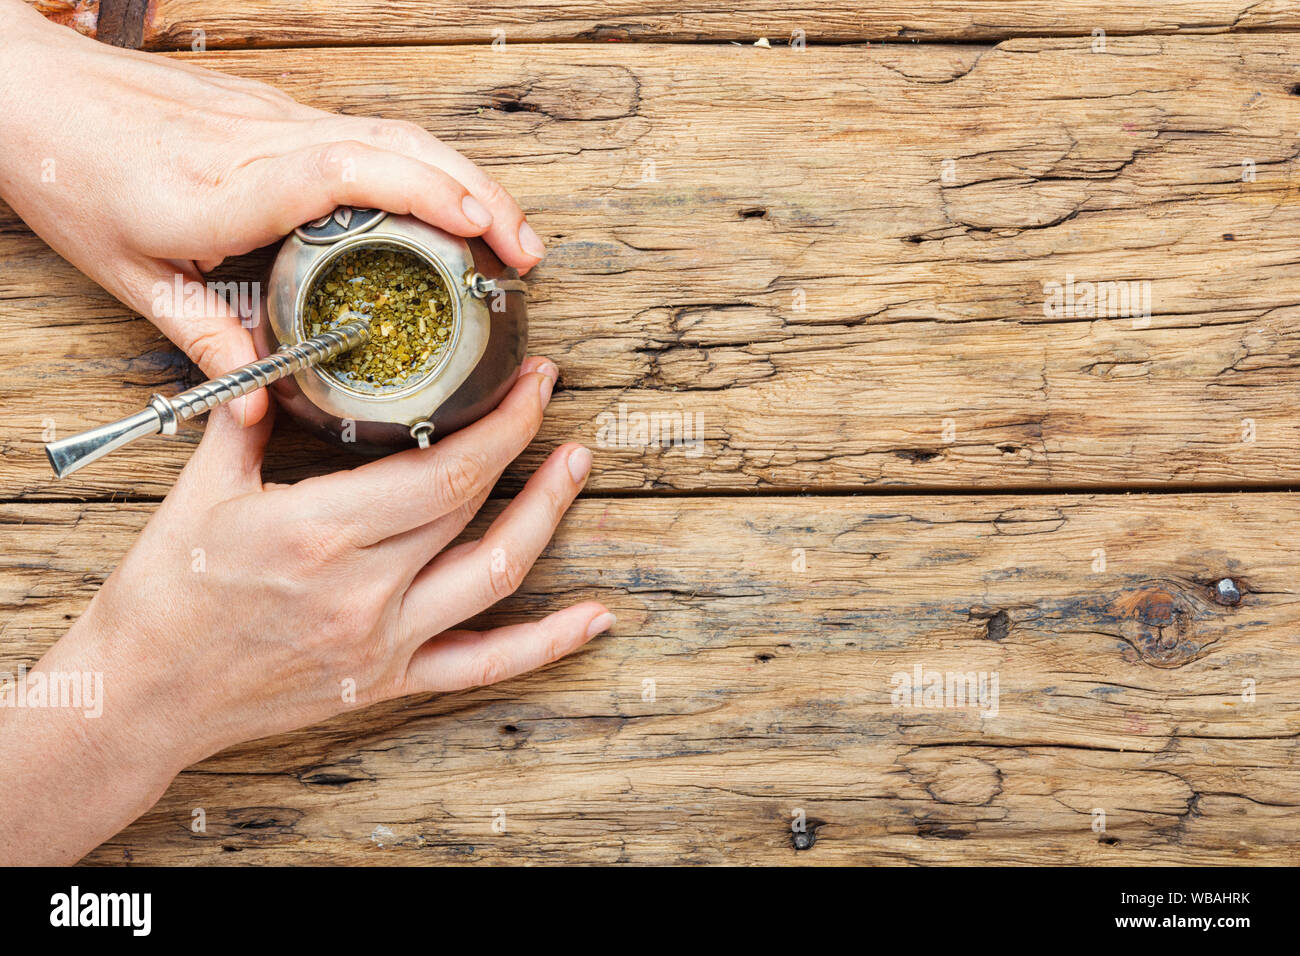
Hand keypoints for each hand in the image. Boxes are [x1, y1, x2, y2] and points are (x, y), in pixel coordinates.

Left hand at [0, 2, 546, 424]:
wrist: (32, 94)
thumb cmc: (73, 175)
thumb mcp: (133, 275)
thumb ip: (207, 340)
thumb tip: (265, 405)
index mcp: (226, 188)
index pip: (343, 173)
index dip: (423, 194)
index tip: (481, 232)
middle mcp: (263, 141)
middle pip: (396, 145)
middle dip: (477, 193)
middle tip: (526, 253)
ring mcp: (276, 116)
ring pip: (395, 132)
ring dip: (462, 177)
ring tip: (507, 235)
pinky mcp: (280, 112)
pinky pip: (372, 132)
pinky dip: (426, 167)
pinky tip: (446, 206)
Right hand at [0, 358, 612, 864]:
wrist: (141, 696)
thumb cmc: (163, 597)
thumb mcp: (198, 494)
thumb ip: (244, 422)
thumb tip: (273, 365)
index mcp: (320, 532)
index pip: (443, 471)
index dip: (500, 423)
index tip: (528, 383)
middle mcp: (364, 590)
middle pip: (473, 509)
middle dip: (526, 447)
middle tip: (547, 398)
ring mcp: (383, 641)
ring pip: (495, 577)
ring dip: (547, 518)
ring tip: (576, 469)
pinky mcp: (387, 678)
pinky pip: (482, 665)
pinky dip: (546, 643)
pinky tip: (593, 619)